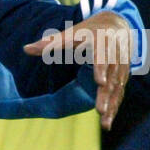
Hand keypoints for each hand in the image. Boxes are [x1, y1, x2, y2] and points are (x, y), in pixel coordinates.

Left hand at [22, 10, 132, 130]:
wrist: (117, 26)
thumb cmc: (89, 31)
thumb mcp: (72, 34)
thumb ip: (50, 43)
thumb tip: (25, 49)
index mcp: (102, 41)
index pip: (103, 56)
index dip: (101, 69)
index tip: (100, 82)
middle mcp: (115, 55)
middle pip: (112, 77)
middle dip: (106, 94)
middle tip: (100, 110)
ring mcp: (122, 67)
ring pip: (117, 88)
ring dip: (111, 106)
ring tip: (104, 123)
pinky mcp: (124, 77)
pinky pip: (119, 94)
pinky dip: (115, 108)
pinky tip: (106, 124)